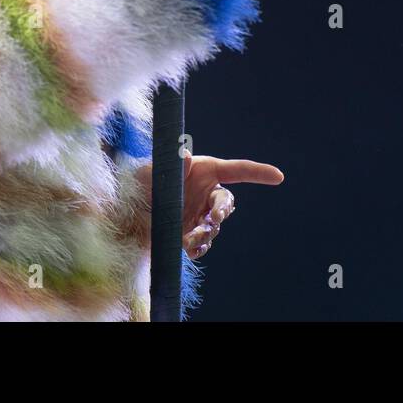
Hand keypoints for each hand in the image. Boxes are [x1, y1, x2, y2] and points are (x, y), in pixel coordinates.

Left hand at [133, 149, 283, 258]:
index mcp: (202, 171)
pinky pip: (204, 244)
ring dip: (206, 232)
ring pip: (215, 226)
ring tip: (188, 237)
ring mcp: (199, 215)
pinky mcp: (191, 235)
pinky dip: (199, 247)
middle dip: (223, 210)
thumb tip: (184, 155)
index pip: (236, 170)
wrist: (124, 219)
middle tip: (214, 218)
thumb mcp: (148, 172)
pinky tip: (187, 247)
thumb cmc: (137, 185)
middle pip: (227, 201)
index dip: (258, 173)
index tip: (278, 177)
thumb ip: (166, 165)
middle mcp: (204, 192)